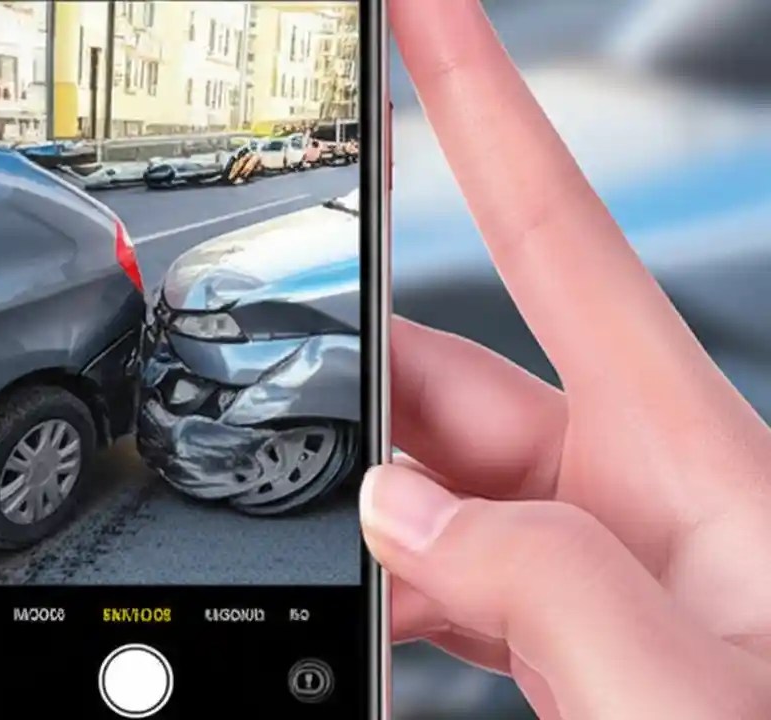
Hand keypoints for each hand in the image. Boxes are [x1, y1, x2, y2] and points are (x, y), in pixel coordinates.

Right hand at [363, 2, 770, 717]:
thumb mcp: (684, 693)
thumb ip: (540, 583)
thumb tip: (405, 510)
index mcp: (700, 470)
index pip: (561, 239)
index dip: (484, 105)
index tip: (426, 12)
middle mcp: (648, 502)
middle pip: (461, 377)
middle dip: (356, 365)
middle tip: (263, 373)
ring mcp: (601, 572)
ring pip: (438, 487)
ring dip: (359, 496)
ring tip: (296, 522)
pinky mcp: (564, 641)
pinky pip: (450, 576)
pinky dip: (387, 582)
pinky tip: (355, 604)